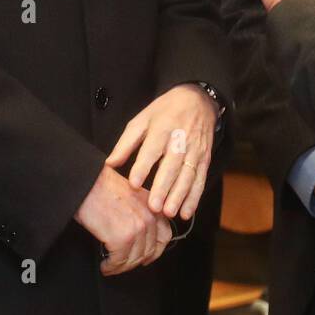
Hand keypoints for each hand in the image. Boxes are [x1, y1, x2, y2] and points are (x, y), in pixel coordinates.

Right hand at [74, 164, 172, 275]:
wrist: (87, 182)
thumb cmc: (102, 186)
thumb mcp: (131, 194)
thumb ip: (141, 211)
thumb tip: (139, 233)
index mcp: (152, 206)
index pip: (165, 236)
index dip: (155, 251)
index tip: (146, 257)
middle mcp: (149, 218)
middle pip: (149, 251)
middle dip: (135, 261)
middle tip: (123, 264)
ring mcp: (137, 229)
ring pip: (134, 259)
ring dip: (122, 267)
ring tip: (111, 266)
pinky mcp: (122, 239)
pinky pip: (119, 262)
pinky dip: (111, 267)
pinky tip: (105, 266)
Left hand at [106, 84, 216, 220]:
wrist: (198, 101)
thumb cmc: (165, 111)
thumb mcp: (142, 119)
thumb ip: (126, 143)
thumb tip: (110, 163)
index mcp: (162, 128)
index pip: (152, 150)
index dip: (143, 167)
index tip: (134, 184)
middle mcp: (180, 140)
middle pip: (172, 166)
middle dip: (163, 188)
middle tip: (154, 207)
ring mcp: (195, 150)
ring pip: (188, 176)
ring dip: (179, 196)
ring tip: (169, 213)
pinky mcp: (205, 159)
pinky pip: (200, 180)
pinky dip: (194, 198)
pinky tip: (186, 212)